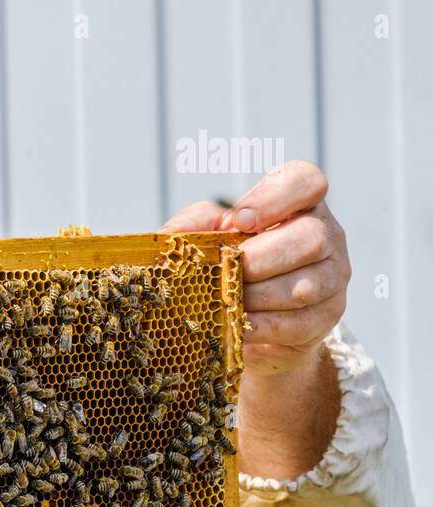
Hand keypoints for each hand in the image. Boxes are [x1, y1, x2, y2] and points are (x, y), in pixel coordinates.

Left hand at [160, 161, 350, 378]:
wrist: (248, 316)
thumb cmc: (231, 262)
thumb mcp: (210, 234)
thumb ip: (194, 224)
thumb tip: (173, 233)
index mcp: (300, 203)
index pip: (308, 181)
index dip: (274, 198)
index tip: (240, 220)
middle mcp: (327, 234)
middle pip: (310, 238)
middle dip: (259, 259)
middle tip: (227, 270)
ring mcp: (334, 276)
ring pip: (305, 285)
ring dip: (256, 296)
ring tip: (226, 300)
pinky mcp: (328, 315)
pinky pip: (299, 322)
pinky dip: (261, 325)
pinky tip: (238, 324)